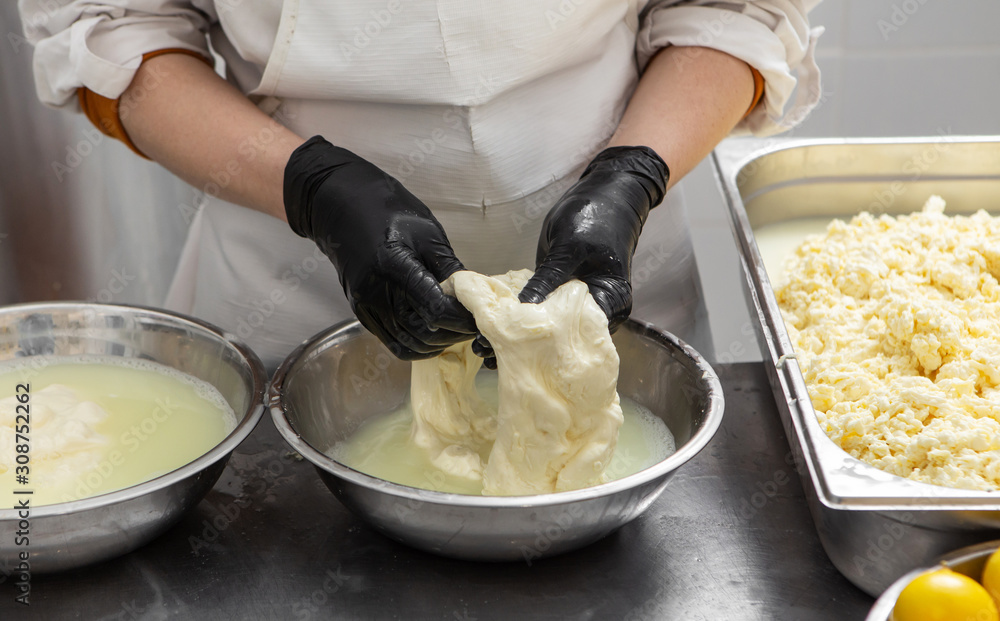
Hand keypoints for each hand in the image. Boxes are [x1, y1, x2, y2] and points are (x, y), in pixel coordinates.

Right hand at [284, 136, 476, 358]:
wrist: (342, 208)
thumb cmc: (387, 212)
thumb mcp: (428, 233)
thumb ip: (449, 269)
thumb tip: (472, 298)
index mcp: (395, 267)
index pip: (436, 310)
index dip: (462, 320)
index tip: (478, 317)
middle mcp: (376, 294)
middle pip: (424, 333)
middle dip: (454, 333)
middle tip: (471, 324)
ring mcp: (366, 307)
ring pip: (409, 345)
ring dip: (436, 343)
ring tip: (454, 328)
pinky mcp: (362, 314)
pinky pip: (394, 342)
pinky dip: (417, 344)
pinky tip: (432, 330)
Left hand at [472, 146, 667, 366]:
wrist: (604, 192)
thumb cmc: (596, 217)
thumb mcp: (568, 249)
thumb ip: (547, 280)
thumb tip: (521, 311)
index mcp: (609, 302)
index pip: (578, 336)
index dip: (545, 347)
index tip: (511, 354)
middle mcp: (596, 308)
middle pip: (560, 336)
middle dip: (525, 346)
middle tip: (487, 352)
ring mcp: (576, 300)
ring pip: (547, 324)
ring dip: (516, 334)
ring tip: (482, 345)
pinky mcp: (559, 290)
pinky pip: (540, 308)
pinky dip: (519, 316)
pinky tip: (491, 325)